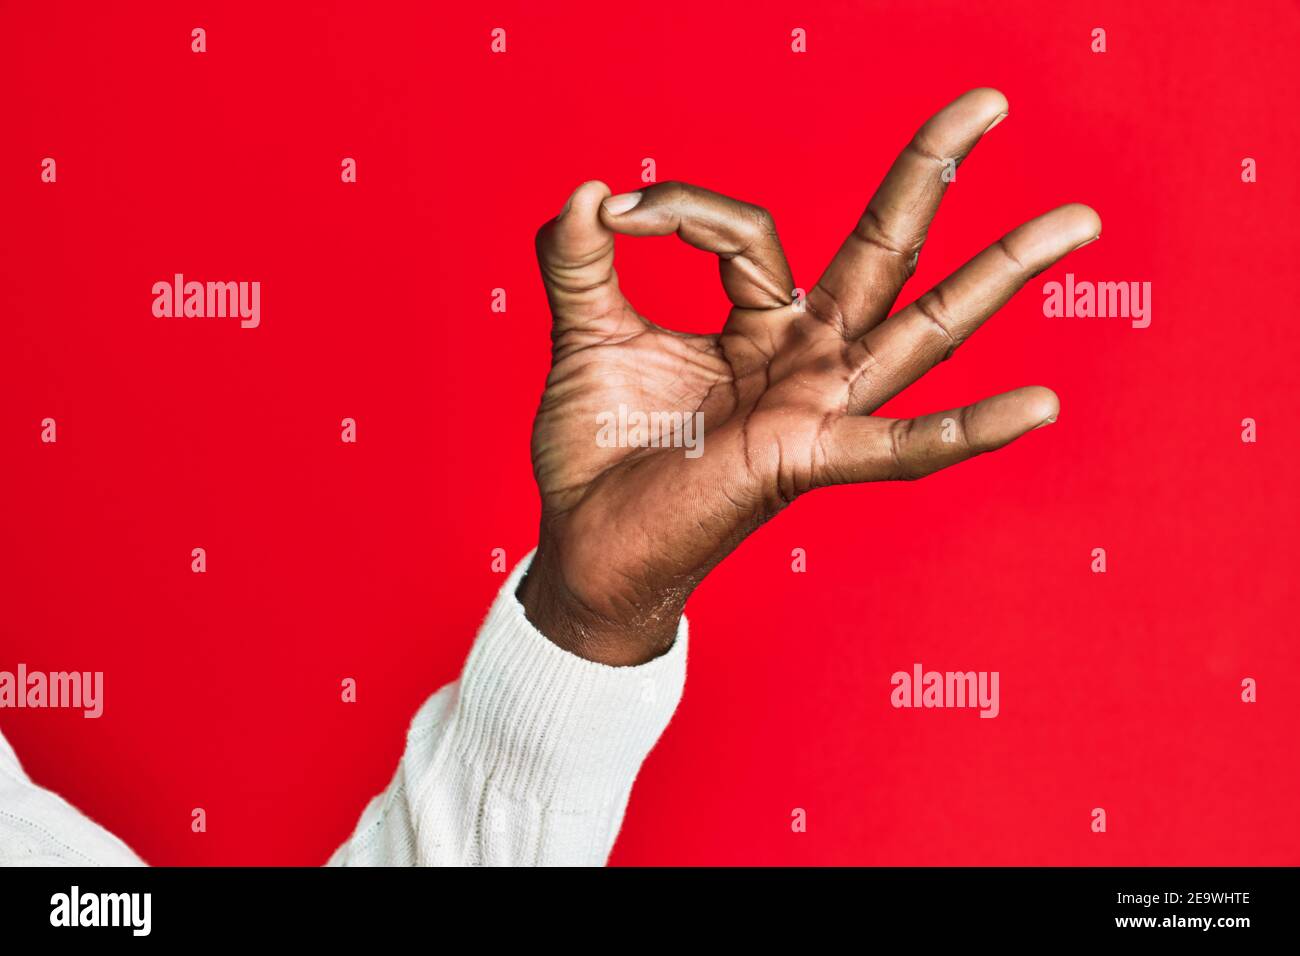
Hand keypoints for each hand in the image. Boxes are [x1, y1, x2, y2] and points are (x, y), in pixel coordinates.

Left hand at [520, 88, 1098, 664]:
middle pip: (885, 250)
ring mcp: (816, 405)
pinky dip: (966, 431)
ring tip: (1075, 222)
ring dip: (999, 274)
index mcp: (759, 320)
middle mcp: (804, 355)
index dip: (682, 208)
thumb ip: (581, 261)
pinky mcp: (807, 459)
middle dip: (932, 172)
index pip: (747, 230)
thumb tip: (587, 190)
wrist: (584, 545)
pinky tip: (1040, 404)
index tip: (616, 215)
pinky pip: (898, 448)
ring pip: (923, 329)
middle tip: (989, 100)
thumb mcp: (587, 337)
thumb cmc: (598, 452)